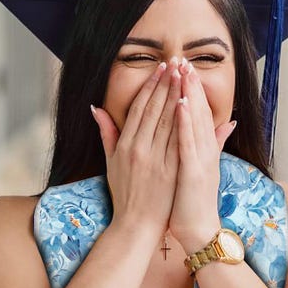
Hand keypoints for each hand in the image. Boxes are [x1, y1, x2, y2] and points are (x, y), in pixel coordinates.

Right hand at [90, 59, 184, 240]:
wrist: (135, 226)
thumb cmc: (125, 195)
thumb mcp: (110, 163)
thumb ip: (106, 134)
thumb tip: (96, 108)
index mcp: (124, 146)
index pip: (139, 108)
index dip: (151, 86)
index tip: (161, 68)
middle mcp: (138, 149)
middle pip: (154, 109)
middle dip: (166, 83)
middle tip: (176, 61)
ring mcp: (154, 160)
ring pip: (167, 120)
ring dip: (177, 94)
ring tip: (186, 74)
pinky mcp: (169, 170)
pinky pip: (177, 140)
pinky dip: (183, 120)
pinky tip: (190, 103)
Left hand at [168, 59, 236, 250]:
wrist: (199, 230)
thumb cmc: (193, 202)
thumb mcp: (203, 168)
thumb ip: (215, 143)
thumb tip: (229, 122)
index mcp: (203, 149)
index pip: (196, 113)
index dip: (190, 90)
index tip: (182, 68)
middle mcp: (204, 150)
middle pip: (196, 111)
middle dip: (188, 84)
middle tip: (181, 58)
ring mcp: (200, 159)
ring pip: (194, 121)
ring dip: (188, 95)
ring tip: (181, 72)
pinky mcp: (193, 171)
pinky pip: (188, 143)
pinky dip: (184, 123)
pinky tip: (179, 104)